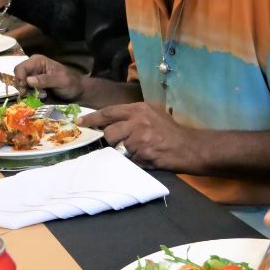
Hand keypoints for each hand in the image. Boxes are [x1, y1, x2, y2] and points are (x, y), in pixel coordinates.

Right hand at [14, 55, 84, 100]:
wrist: (77, 93)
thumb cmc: (71, 83)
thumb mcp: (61, 80)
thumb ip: (45, 80)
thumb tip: (28, 80)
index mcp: (38, 61)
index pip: (20, 68)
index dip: (20, 79)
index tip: (25, 90)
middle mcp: (32, 68)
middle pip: (17, 76)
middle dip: (21, 87)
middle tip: (29, 95)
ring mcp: (32, 78)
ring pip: (19, 85)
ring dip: (26, 92)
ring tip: (39, 95)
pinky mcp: (33, 87)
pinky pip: (24, 92)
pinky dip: (29, 96)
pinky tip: (38, 97)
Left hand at [77, 103, 193, 170]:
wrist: (188, 147)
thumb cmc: (170, 131)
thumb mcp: (152, 114)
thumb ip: (132, 116)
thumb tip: (110, 123)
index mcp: (139, 109)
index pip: (109, 112)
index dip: (93, 118)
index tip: (80, 123)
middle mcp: (137, 121)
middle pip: (109, 132)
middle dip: (112, 140)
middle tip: (124, 142)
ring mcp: (139, 139)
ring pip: (117, 147)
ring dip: (124, 151)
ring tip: (140, 149)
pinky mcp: (142, 154)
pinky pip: (128, 159)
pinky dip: (134, 160)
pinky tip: (146, 156)